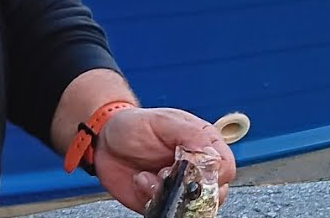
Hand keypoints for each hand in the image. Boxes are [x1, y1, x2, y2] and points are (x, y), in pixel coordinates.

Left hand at [92, 107, 236, 213]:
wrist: (104, 141)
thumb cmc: (133, 126)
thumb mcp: (161, 121)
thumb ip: (190, 135)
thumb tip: (212, 156)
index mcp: (203, 144)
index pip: (225, 167)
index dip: (212, 171)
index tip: (190, 164)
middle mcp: (196, 169)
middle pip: (215, 193)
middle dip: (187, 186)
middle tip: (164, 171)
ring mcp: (181, 188)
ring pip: (192, 206)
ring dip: (168, 194)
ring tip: (147, 176)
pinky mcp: (163, 202)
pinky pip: (168, 212)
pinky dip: (152, 200)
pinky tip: (139, 181)